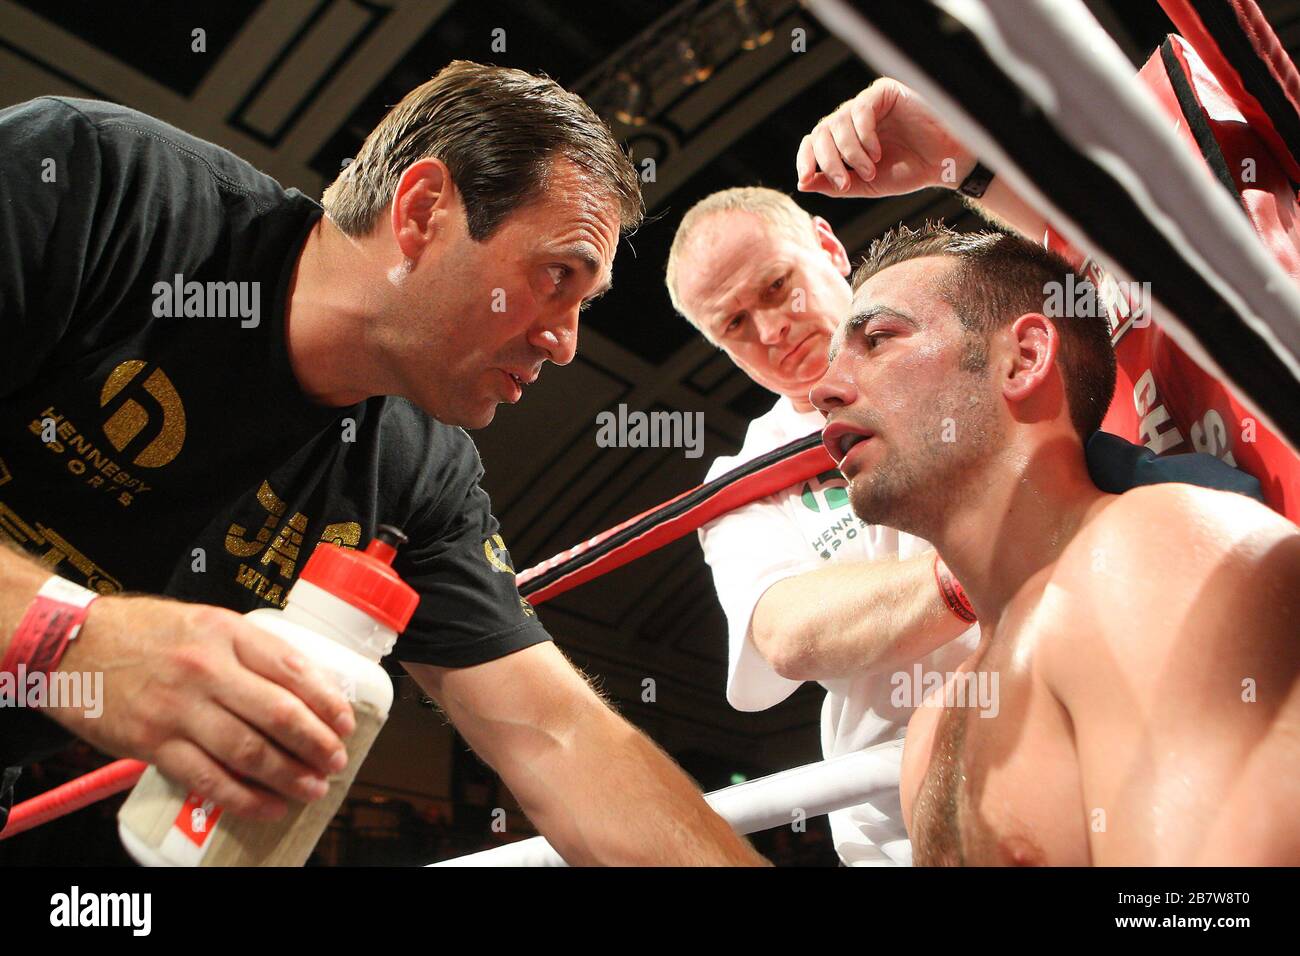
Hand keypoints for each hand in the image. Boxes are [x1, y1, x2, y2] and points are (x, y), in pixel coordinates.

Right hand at [45, 594, 355, 818]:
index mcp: (226, 633)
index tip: (344, 722)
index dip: (327, 701)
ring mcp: (179, 709)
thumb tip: (302, 687)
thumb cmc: (143, 632)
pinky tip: (269, 805)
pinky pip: (208, 778)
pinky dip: (244, 798)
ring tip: (313, 787)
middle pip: (279, 714)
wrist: (71, 645)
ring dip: (289, 775)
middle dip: (317, 743)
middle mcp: (206, 669)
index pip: (293, 669)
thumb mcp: (205, 622)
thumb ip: (249, 650)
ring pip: (249, 751)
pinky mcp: (152, 744)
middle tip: (336, 760)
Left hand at [796, 78, 976, 198]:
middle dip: (828, 161)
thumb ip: (834, 185)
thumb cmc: (910, 172)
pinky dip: (863, 135)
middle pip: (821, 132)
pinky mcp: (884, 91)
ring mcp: (868, 103)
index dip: (805, 159)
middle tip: (844, 184)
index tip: (805, 179)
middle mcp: (852, 118)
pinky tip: (877, 152)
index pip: (813, 141)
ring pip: (838, 123)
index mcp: (845, 138)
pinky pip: (860, 110)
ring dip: (850, 153)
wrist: (946, 163)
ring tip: (871, 170)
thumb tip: (803, 184)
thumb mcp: (866, 185)